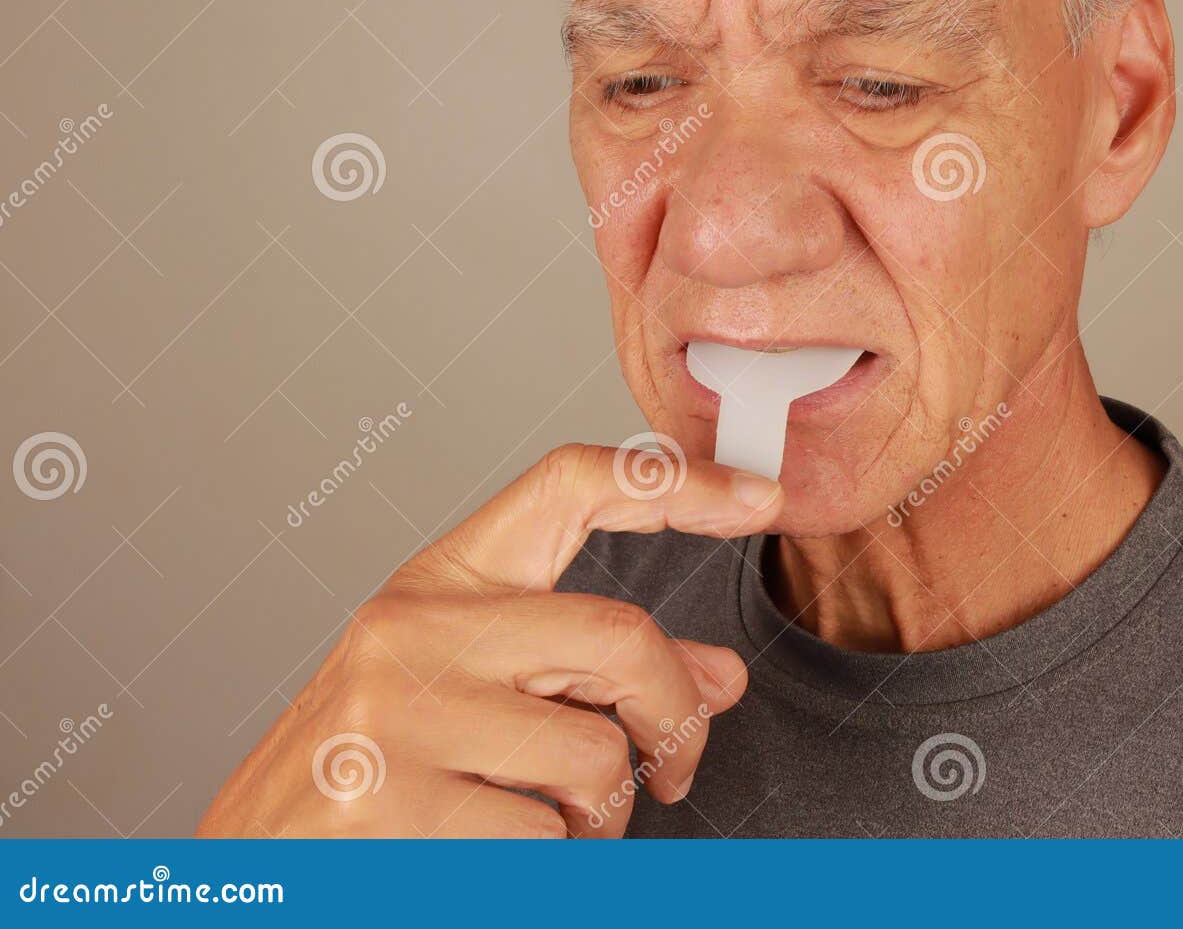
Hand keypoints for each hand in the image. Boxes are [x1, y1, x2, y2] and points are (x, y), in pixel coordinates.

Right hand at [197, 443, 781, 837]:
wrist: (253, 872)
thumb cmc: (369, 773)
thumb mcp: (476, 693)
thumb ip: (594, 676)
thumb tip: (720, 677)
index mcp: (440, 581)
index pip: (570, 484)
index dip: (677, 481)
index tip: (759, 498)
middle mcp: (414, 626)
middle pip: (617, 637)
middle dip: (673, 717)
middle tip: (675, 767)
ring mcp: (399, 711)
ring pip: (595, 756)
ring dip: (600, 816)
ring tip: (546, 827)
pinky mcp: (393, 801)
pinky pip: (546, 839)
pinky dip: (549, 866)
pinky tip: (489, 859)